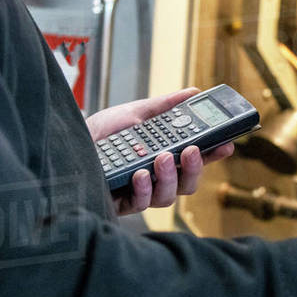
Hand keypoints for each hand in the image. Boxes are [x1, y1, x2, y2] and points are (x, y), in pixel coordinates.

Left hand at [86, 88, 234, 214]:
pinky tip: (140, 173)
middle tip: (191, 150)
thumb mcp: (136, 113)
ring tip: (162, 157)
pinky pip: (141, 203)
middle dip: (195, 168)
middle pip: (187, 183)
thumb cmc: (103, 132)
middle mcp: (156, 178)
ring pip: (168, 196)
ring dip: (169, 176)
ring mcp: (140, 193)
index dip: (213, 154)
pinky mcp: (121, 204)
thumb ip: (165, 106)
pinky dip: (144, 188)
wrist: (69, 140)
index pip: (195, 159)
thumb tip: (193, 92)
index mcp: (164, 157)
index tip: (227, 143)